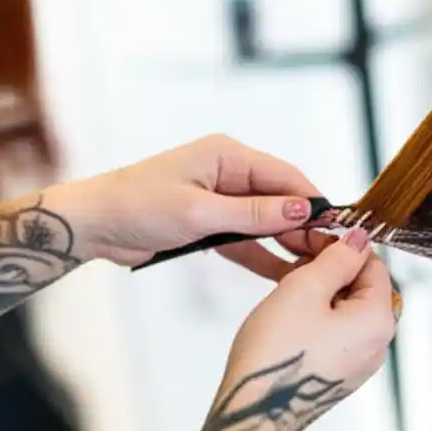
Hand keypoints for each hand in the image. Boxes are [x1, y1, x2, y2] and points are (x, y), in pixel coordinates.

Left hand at [48, 134, 326, 270]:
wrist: (93, 225)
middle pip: (281, 199)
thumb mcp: (201, 212)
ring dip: (288, 243)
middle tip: (330, 255)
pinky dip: (264, 256)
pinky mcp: (211, 225)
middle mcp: (229, 173)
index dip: (313, 201)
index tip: (338, 227)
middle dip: (305, 226)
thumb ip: (255, 213)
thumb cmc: (137, 206)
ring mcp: (221, 199)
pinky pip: (247, 240)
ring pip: (267, 222)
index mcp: (228, 155)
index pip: (286, 176)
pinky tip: (286, 275)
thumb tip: (304, 209)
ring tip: (315, 267)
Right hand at [123, 228, 396, 430]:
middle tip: (292, 254)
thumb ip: (337, 259)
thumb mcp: (305, 289)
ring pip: (345, 307)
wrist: (252, 414)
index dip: (340, 243)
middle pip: (361, 286)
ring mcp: (358, 361)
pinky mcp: (338, 373)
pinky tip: (285, 307)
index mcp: (379, 320)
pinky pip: (334, 331)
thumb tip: (360, 238)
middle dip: (328, 264)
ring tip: (283, 281)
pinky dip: (314, 312)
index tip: (308, 235)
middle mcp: (378, 343)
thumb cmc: (276, 353)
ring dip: (318, 287)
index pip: (372, 264)